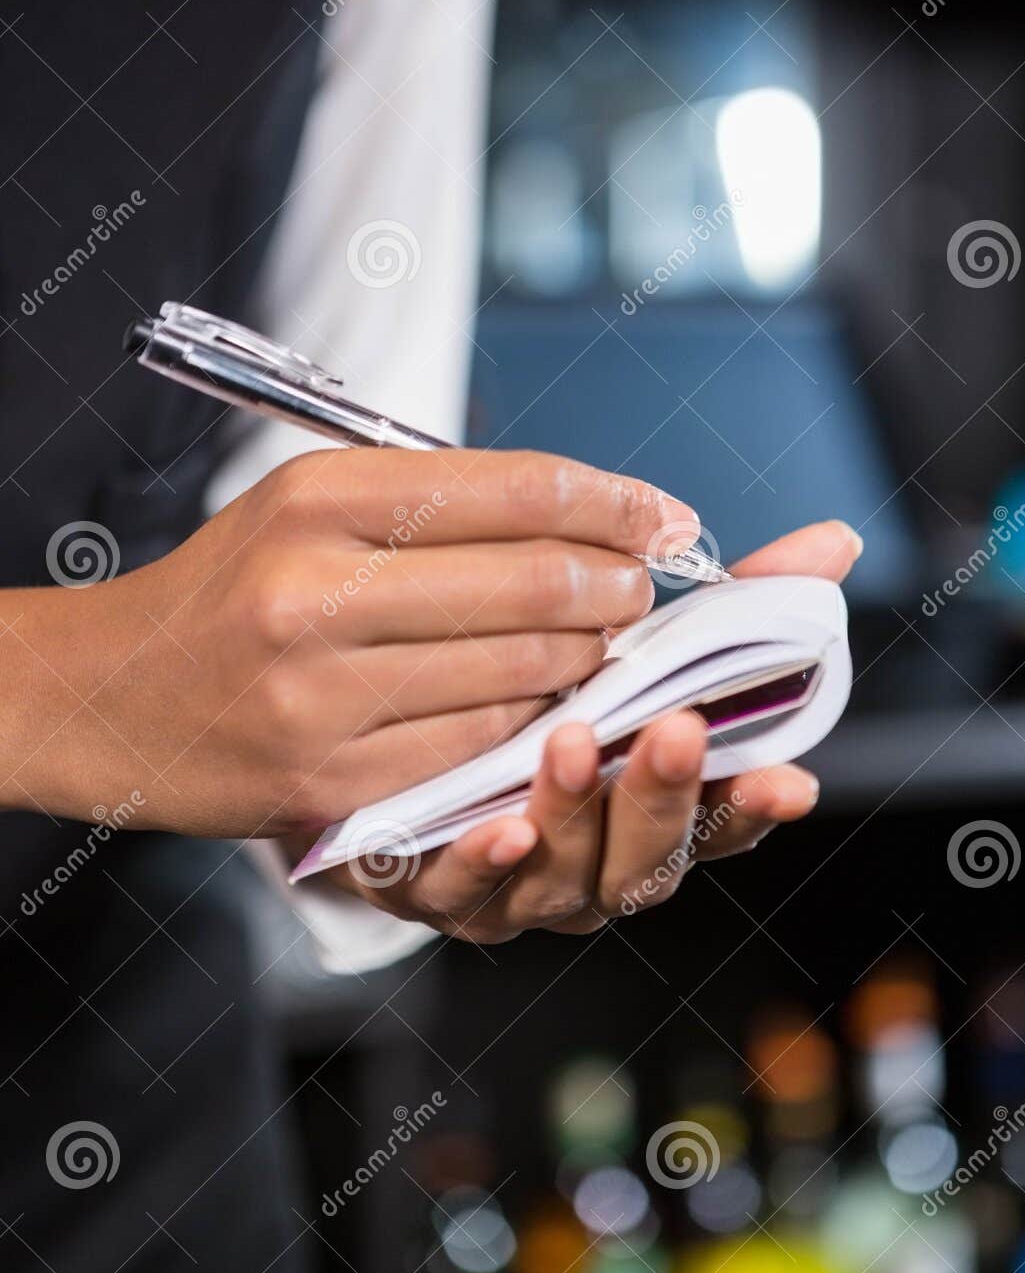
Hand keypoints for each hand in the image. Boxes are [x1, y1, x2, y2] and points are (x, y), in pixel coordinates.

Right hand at [0, 449, 696, 834]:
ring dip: (585, 663)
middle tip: (638, 592)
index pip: (517, 489)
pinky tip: (538, 709)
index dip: (614, 503)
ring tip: (594, 648)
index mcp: (321, 498)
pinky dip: (529, 727)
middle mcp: (317, 590)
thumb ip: (437, 504)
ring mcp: (323, 696)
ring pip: (521, 674)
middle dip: (616, 589)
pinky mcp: (332, 782)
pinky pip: (479, 749)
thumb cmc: (231, 593)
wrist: (111, 697)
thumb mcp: (309, 507)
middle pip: (537, 584)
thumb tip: (590, 516)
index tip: (664, 518)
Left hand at [314, 519, 861, 940]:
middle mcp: (589, 861)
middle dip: (664, 796)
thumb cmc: (527, 692)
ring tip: (573, 745)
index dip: (754, 805)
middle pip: (646, 860)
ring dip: (575, 813)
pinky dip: (483, 864)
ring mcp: (511, 883)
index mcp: (644, 809)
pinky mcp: (429, 884)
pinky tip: (497, 824)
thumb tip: (832, 541)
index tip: (787, 780)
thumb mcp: (629, 641)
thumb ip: (729, 608)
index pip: (717, 820)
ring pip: (559, 877)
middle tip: (674, 731)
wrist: (379, 742)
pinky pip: (458, 890)